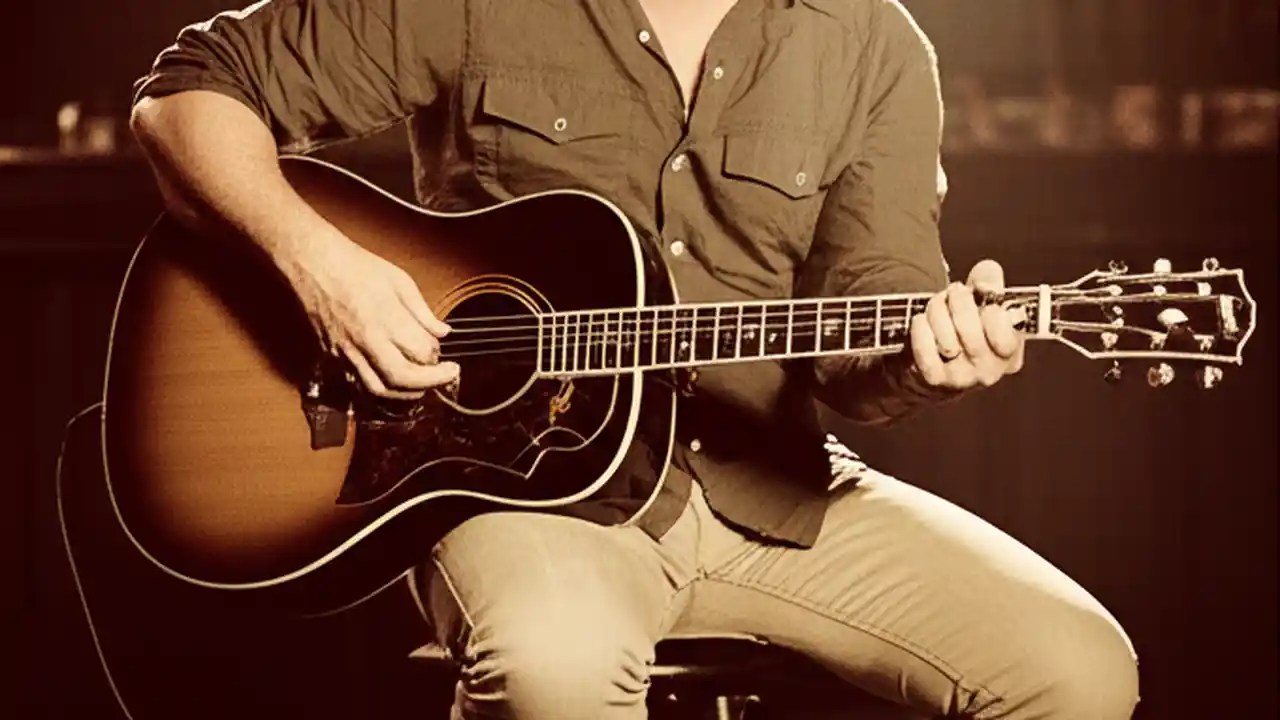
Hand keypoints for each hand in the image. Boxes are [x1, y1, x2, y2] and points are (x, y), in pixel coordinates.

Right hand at [283, 232, 458, 399]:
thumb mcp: (400, 280)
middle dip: (431, 382)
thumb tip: (443, 333)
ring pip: (380, 389)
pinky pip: (359, 384)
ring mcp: (347, 352)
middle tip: (446, 376)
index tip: (442, 351)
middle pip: (403, 378)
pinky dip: (381, 388)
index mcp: (385, 317)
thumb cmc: (358, 267)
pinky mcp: (333, 357)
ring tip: (423, 385)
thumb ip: (423, 312)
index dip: (437, 356)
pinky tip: (395, 381)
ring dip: (406, 393)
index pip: (421, 352)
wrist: (313, 264)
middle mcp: (365, 340)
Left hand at [908, 259, 1024, 390]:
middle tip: (954, 296)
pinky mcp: (936, 379)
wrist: (941, 357)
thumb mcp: (986, 296)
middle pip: (969, 327)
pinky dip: (920, 329)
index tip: (984, 301)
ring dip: (936, 312)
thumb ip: (991, 280)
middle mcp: (991, 370)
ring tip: (938, 309)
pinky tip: (922, 323)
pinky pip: (924, 350)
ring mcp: (963, 377)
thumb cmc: (969, 322)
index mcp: (1011, 350)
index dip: (991, 311)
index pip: (1005, 331)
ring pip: (945, 337)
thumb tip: (985, 286)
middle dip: (957, 301)